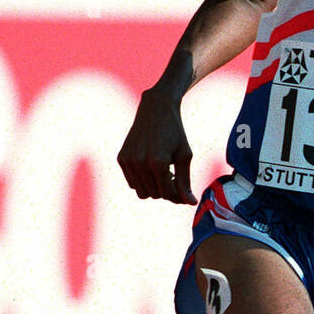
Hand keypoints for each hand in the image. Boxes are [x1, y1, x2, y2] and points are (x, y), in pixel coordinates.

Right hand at [117, 88, 196, 202]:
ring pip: (141, 192)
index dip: (178, 197)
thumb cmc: (175, 133)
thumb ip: (185, 182)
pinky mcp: (122, 158)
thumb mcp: (184, 156)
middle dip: (166, 191)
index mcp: (158, 163)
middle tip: (174, 178)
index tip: (184, 194)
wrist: (156, 110)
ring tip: (164, 173)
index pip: (168, 193)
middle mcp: (140, 163)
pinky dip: (142, 180)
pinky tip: (151, 168)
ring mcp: (128, 160)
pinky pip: (132, 182)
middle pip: (155, 195)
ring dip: (154, 187)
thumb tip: (191, 203)